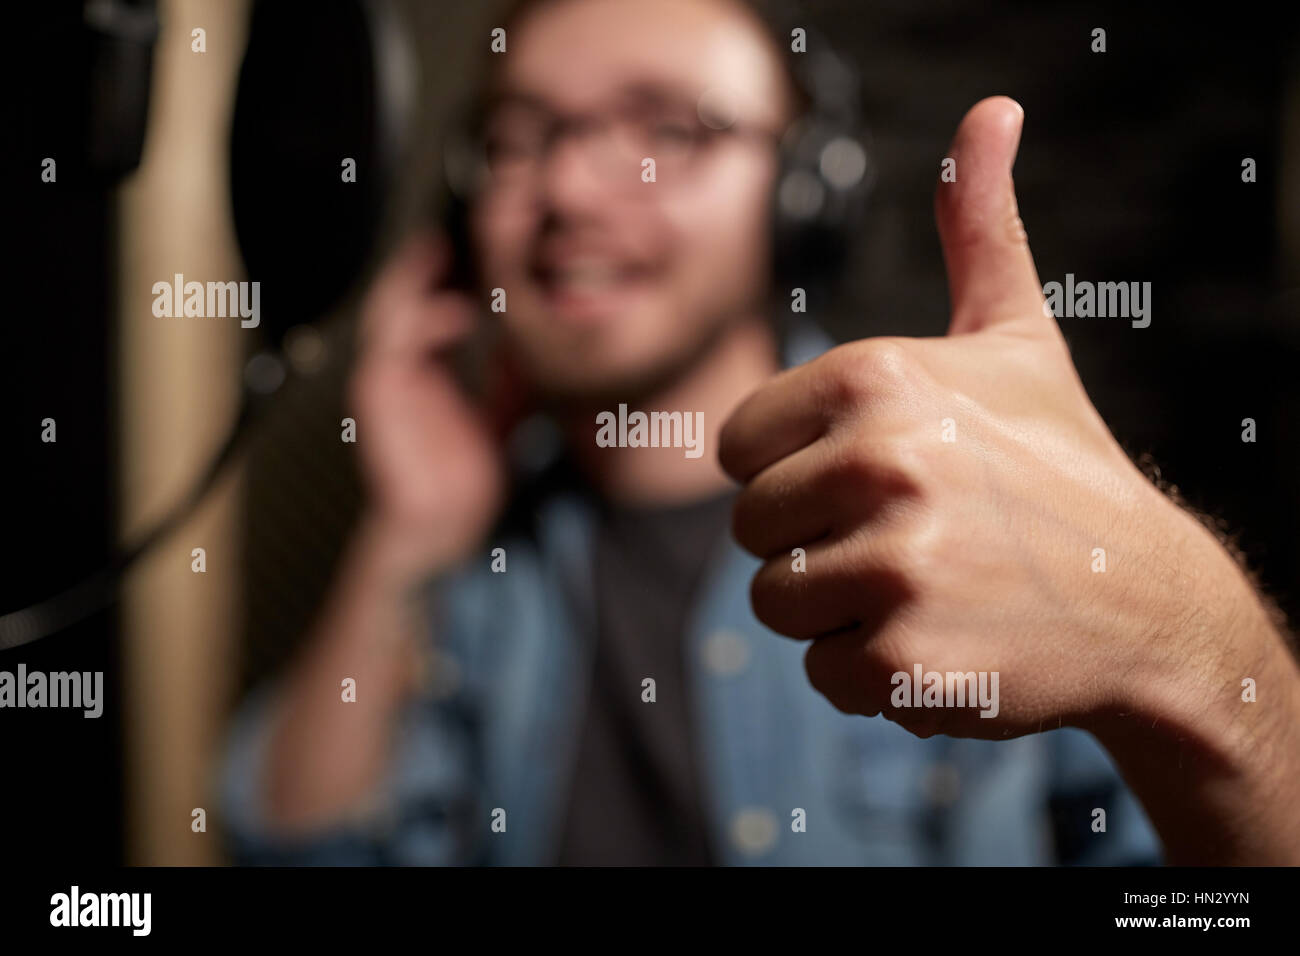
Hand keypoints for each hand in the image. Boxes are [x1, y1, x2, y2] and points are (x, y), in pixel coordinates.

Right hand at [349, 231, 509, 578]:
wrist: (441, 529)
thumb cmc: (463, 479)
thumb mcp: (501, 412)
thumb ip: (509, 376)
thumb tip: (533, 346)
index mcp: (424, 368)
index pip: (435, 301)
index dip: (458, 271)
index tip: (491, 243)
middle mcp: (399, 367)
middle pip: (409, 293)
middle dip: (436, 260)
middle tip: (472, 226)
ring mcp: (384, 379)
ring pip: (394, 307)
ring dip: (424, 277)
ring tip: (458, 248)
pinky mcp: (377, 397)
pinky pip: (392, 345)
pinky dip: (422, 322)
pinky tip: (458, 310)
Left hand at [719, 97, 1268, 742]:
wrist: (1149, 599)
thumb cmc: (1059, 464)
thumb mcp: (1013, 338)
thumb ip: (977, 230)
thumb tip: (990, 111)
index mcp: (874, 376)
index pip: (738, 449)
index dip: (797, 472)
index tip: (875, 478)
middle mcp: (877, 461)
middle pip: (752, 530)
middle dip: (817, 544)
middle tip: (915, 538)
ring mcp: (891, 566)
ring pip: (778, 605)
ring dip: (842, 609)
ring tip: (931, 586)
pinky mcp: (903, 660)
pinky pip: (824, 673)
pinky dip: (874, 672)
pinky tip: (948, 641)